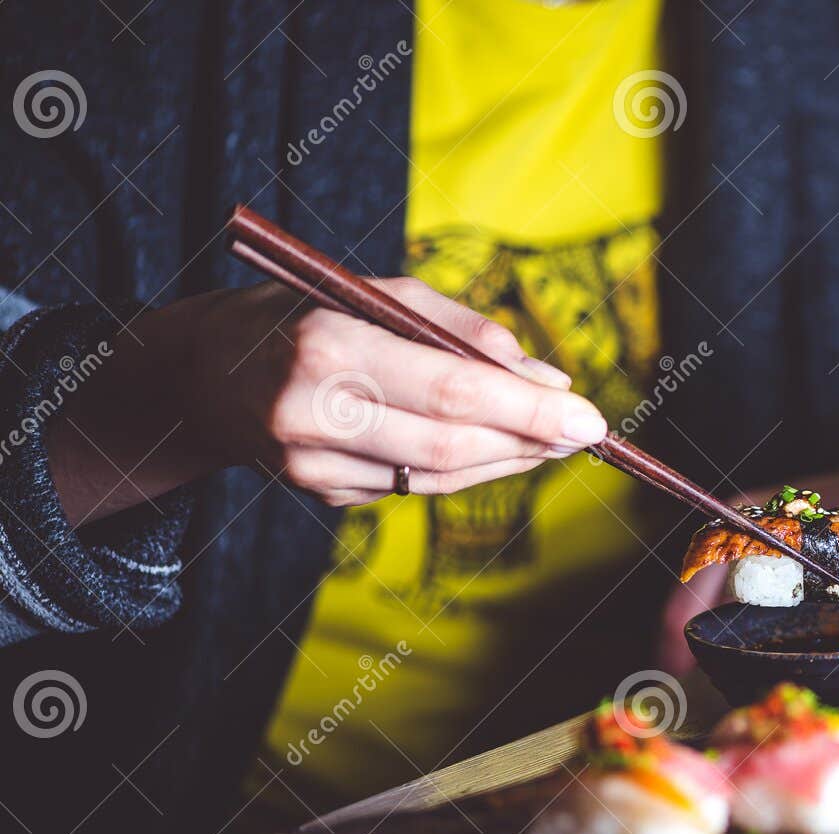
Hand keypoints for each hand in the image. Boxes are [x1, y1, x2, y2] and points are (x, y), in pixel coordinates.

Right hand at [49, 277, 607, 522]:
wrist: (203, 374)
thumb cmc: (301, 314)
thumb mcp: (372, 291)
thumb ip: (462, 330)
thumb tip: (547, 377)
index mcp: (329, 348)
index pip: (453, 391)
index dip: (530, 410)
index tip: (592, 416)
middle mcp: (316, 414)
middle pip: (452, 447)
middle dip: (531, 442)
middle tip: (587, 432)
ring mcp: (313, 466)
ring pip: (439, 479)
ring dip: (509, 461)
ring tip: (556, 439)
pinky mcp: (321, 494)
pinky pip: (413, 489)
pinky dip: (467, 471)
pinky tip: (500, 451)